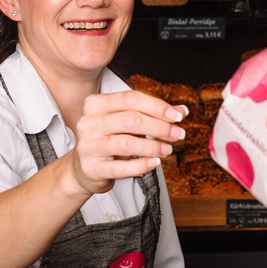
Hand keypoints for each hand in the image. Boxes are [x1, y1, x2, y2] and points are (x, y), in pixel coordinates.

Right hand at [70, 90, 187, 195]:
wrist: (83, 168)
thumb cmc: (109, 140)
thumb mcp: (126, 122)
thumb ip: (152, 114)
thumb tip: (182, 110)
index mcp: (95, 104)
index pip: (129, 98)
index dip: (156, 106)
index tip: (178, 115)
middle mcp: (88, 123)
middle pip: (130, 119)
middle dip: (159, 127)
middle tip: (178, 134)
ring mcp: (88, 146)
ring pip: (126, 143)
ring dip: (153, 146)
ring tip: (167, 149)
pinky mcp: (92, 168)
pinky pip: (120, 167)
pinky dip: (141, 165)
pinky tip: (154, 162)